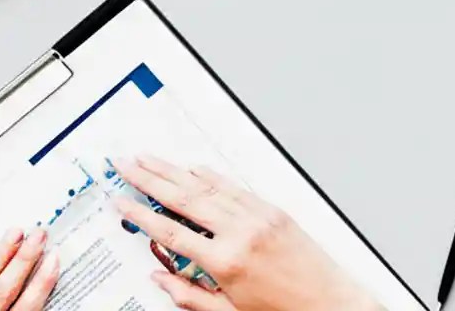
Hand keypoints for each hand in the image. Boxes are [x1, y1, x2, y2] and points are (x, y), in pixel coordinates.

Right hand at [113, 157, 383, 310]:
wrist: (333, 305)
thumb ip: (190, 295)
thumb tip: (160, 277)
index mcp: (227, 261)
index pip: (171, 232)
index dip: (141, 215)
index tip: (121, 202)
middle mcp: (242, 232)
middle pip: (184, 197)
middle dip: (149, 178)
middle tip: (125, 164)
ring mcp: (259, 216)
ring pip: (207, 186)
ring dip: (174, 170)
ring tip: (149, 158)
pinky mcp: (273, 210)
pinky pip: (234, 187)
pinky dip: (210, 175)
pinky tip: (192, 167)